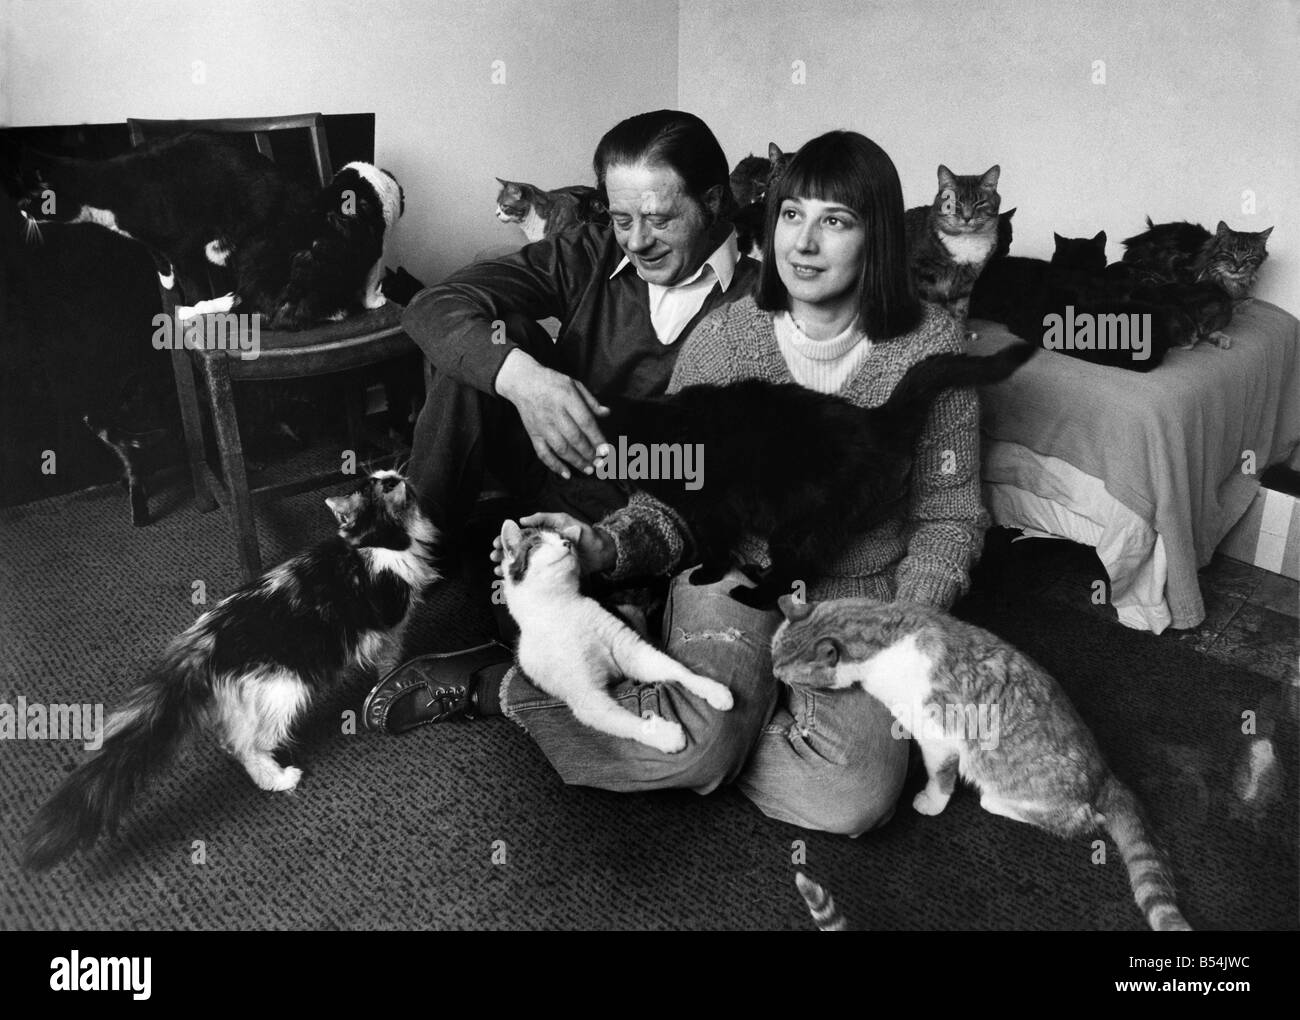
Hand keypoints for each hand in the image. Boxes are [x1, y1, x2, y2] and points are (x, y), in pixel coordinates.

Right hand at [489, 512, 614, 577]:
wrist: (601, 552)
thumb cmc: (584, 533)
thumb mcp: (564, 520)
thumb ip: (544, 518)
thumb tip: (523, 519)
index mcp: (541, 536)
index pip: (519, 537)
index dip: (506, 540)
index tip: (495, 542)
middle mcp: (541, 549)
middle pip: (517, 552)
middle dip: (503, 554)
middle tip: (493, 557)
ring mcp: (545, 563)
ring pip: (522, 565)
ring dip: (508, 567)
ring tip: (498, 570)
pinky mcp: (551, 574)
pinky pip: (533, 577)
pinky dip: (522, 578)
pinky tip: (511, 581)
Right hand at [495, 350, 609, 477]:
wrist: (522, 382)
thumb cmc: (552, 382)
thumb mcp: (574, 384)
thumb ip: (590, 401)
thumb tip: (606, 413)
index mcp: (567, 399)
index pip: (585, 422)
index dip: (597, 438)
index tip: (606, 450)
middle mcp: (554, 413)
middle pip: (574, 438)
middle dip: (589, 453)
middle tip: (600, 463)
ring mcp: (542, 425)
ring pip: (560, 448)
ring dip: (576, 461)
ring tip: (589, 469)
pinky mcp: (533, 433)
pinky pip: (543, 453)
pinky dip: (554, 465)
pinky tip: (566, 474)